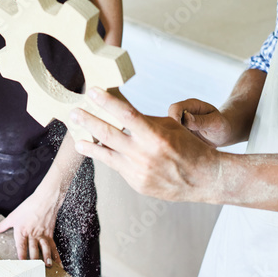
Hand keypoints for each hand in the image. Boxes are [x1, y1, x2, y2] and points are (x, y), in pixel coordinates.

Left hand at [0, 191, 60, 266]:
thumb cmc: (28, 207)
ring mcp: (42, 235)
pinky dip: (56, 256)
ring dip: (46, 260)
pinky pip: (53, 247)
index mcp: (22, 231)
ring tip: (46, 268)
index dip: (21, 258)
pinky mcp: (50, 234)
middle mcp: (32, 235)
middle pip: (33, 251)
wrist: (45, 199)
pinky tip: (58, 264)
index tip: (20, 267)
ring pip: (44, 250)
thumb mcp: (12, 217)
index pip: (21, 247)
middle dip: (33, 263)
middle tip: (33, 272)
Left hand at [72, 88, 218, 202]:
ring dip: (89, 145)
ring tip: (77, 139)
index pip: (126, 114)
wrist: (203, 178)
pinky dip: (109, 158)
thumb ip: (144, 121)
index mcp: (155, 136)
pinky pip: (118, 167)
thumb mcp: (169, 127)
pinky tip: (100, 153)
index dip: (107, 102)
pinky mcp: (137, 184)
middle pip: (108, 134)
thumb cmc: (188, 147)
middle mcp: (144, 154)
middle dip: (88, 122)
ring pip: (106, 155)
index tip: (92, 92)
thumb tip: (120, 109)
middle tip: (74, 113)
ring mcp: (138, 172)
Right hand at [167, 98, 230, 147]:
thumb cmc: (222, 126)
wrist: (223, 134)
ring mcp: (180, 123)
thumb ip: (201, 121)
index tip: (179, 131)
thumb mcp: (215, 123)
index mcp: (192, 105)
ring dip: (174, 139)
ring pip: (169, 130)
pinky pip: (173, 138)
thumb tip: (186, 118)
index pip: (175, 108)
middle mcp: (183, 113)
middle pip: (168, 119)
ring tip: (186, 148)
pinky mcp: (180, 133)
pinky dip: (177, 144)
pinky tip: (185, 151)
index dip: (174, 118)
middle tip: (182, 143)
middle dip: (172, 131)